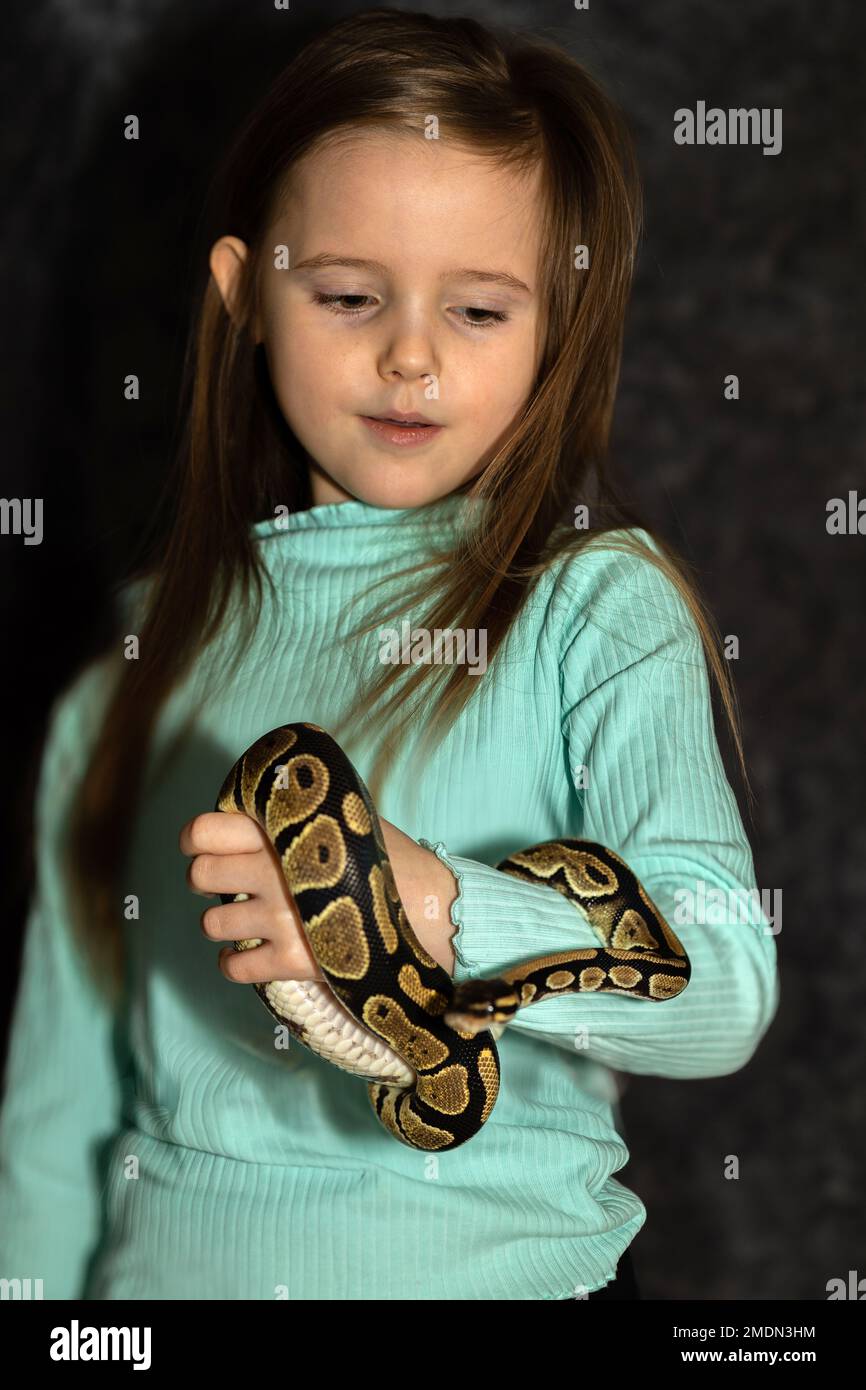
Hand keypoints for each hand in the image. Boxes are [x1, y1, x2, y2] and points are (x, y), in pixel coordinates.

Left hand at [180, 811, 459, 985]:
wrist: (431, 910)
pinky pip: (233, 967)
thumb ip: (299, 817)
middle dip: (207, 879)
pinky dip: (236, 963)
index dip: (197, 838)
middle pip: (200, 876)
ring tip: (249, 918)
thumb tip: (260, 807)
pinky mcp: (292, 961)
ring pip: (211, 922)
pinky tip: (253, 954)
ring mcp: (280, 919)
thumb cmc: (389, 859)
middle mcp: (273, 873)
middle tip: (228, 883)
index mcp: (283, 831)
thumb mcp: (345, 817)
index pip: (204, 830)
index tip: (203, 846)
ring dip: (224, 921)